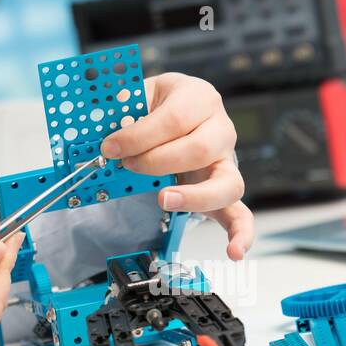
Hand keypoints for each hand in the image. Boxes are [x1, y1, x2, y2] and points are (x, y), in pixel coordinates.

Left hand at [100, 72, 253, 259]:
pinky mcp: (225, 187)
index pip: (174, 118)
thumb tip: (104, 126)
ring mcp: (227, 161)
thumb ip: (123, 107)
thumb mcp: (140, 93)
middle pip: (199, 149)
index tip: (110, 148)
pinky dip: (240, 234)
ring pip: (226, 183)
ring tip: (164, 199)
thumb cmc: (158, 104)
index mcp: (199, 97)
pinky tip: (233, 252)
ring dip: (193, 196)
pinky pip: (241, 214)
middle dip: (156, 162)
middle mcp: (220, 128)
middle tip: (128, 166)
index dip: (139, 135)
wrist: (176, 112)